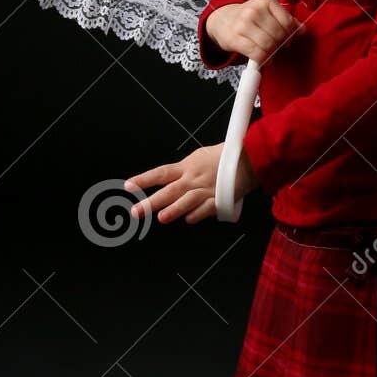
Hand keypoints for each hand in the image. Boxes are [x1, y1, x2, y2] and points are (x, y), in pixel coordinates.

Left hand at [124, 141, 257, 225]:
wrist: (249, 158)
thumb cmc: (225, 156)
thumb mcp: (200, 157)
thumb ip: (185, 170)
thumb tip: (170, 180)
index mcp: (187, 166)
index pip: (161, 173)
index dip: (144, 179)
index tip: (128, 186)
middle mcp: (194, 179)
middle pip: (169, 191)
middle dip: (151, 202)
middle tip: (136, 212)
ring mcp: (207, 190)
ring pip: (186, 202)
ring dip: (173, 210)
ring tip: (161, 218)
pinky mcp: (220, 199)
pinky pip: (206, 209)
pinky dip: (197, 214)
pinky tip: (188, 220)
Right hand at [207, 0, 300, 65]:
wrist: (223, 20)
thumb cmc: (250, 18)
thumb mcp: (267, 13)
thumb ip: (285, 20)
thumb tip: (303, 30)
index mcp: (265, 1)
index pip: (287, 22)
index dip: (291, 34)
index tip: (287, 39)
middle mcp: (253, 10)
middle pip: (278, 34)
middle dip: (281, 44)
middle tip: (277, 47)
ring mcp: (242, 24)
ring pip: (268, 45)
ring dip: (272, 53)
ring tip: (270, 53)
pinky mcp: (234, 38)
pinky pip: (256, 54)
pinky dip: (263, 60)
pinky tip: (262, 59)